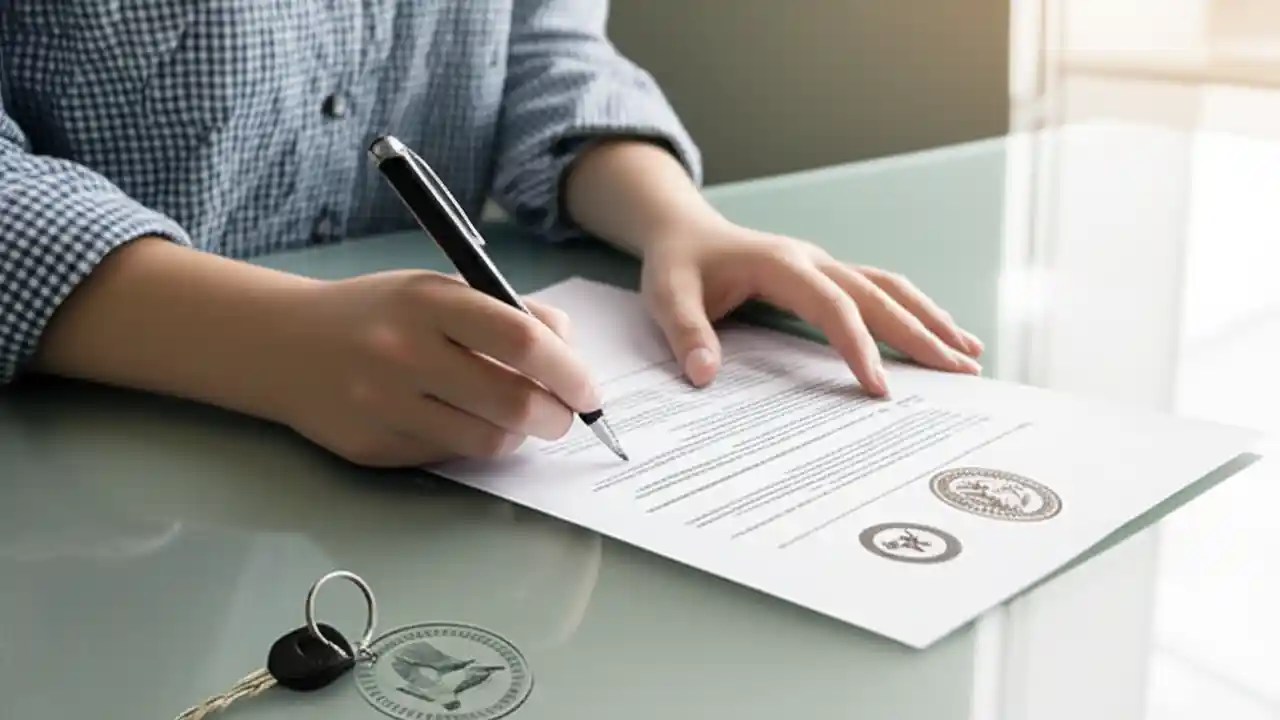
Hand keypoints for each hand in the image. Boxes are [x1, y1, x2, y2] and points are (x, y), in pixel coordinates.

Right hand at [280, 271, 597, 466]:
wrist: (283, 345)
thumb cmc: (379, 313)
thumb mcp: (438, 291)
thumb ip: (507, 313)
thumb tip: (569, 353)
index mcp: (429, 302)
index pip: (522, 340)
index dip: (569, 371)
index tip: (589, 390)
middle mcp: (404, 353)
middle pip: (513, 401)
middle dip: (557, 416)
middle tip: (565, 416)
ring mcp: (384, 405)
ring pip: (488, 440)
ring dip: (520, 436)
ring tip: (519, 418)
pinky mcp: (374, 446)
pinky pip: (450, 456)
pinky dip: (474, 444)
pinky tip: (466, 423)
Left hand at [640, 218, 983, 394]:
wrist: (684, 230)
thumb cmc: (677, 264)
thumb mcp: (667, 295)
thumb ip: (685, 332)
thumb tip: (704, 374)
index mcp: (781, 263)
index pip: (832, 305)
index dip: (857, 344)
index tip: (879, 387)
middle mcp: (813, 260)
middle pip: (878, 294)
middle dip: (921, 333)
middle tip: (961, 373)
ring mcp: (825, 265)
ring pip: (890, 287)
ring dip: (931, 318)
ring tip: (970, 355)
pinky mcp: (828, 276)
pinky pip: (880, 291)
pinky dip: (914, 313)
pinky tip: (939, 335)